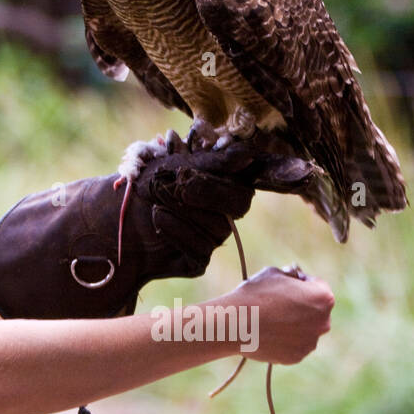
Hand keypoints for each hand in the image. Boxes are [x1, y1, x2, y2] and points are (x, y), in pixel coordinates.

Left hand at [124, 135, 315, 285]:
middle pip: (238, 204)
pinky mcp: (197, 259)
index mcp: (226, 180)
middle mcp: (225, 210)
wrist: (111, 215)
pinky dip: (177, 230)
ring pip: (217, 228)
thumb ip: (214, 163)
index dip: (286, 173)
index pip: (264, 177)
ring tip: (157, 198)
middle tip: (178, 183)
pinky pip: (199, 248)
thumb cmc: (147, 182)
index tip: (302, 169)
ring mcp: (213, 236)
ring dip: (184, 211)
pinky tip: (157, 219)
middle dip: (206, 192)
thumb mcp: (178, 166)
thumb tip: (248, 154)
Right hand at [222, 265, 333, 364]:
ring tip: (270, 319)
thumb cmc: (255, 294)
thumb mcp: (274, 273)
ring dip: (294, 324)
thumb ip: (290, 276)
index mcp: (323, 297)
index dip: (300, 282)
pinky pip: (294, 345)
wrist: (237, 324)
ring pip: (306, 329)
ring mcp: (311, 342)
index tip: (286, 284)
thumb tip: (295, 283)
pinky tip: (268, 332)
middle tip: (279, 302)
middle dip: (301, 306)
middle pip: (316, 310)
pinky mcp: (297, 357)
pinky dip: (285, 339)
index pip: (317, 285)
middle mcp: (324, 322)